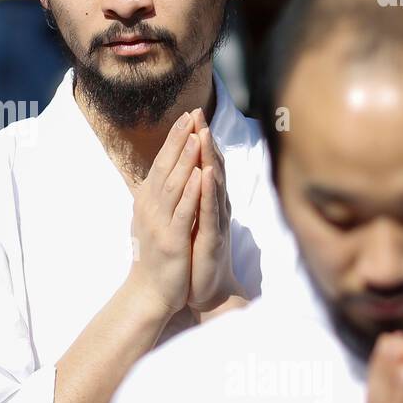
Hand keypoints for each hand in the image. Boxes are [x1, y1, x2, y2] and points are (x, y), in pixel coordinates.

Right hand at [124, 110, 205, 321]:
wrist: (150, 291)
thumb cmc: (155, 255)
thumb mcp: (155, 220)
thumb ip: (161, 196)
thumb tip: (167, 174)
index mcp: (148, 200)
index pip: (162, 163)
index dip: (174, 140)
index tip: (186, 116)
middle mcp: (150, 207)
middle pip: (166, 167)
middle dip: (180, 140)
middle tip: (191, 115)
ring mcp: (159, 223)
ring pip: (174, 185)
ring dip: (185, 160)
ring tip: (196, 136)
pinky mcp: (171, 240)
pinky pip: (183, 212)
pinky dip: (192, 193)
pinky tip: (201, 176)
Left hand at [186, 114, 241, 320]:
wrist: (206, 289)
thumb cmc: (197, 253)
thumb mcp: (191, 218)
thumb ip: (191, 196)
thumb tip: (185, 173)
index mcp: (208, 201)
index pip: (204, 164)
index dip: (199, 139)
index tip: (190, 114)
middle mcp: (216, 206)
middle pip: (212, 166)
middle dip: (206, 140)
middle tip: (199, 113)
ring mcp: (217, 221)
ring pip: (214, 184)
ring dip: (210, 158)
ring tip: (204, 134)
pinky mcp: (214, 238)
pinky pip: (211, 211)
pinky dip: (209, 191)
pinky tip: (207, 174)